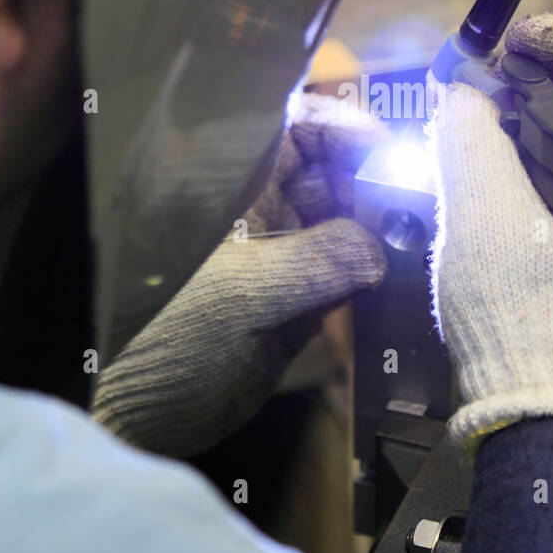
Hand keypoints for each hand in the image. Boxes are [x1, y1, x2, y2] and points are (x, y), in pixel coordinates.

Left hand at [92, 94, 388, 456]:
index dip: (344, 128)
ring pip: (342, 221)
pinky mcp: (294, 300)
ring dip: (379, 230)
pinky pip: (344, 271)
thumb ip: (322, 260)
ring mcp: (275, 256)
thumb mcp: (246, 294)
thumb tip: (382, 246)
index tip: (392, 154)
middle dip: (373, 182)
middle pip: (328, 170)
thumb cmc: (167, 344)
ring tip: (414, 243)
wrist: (138, 423)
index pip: (293, 128)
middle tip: (415, 209)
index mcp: (225, 187)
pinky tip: (395, 278)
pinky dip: (372, 273)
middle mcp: (252, 211)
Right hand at [428, 14, 552, 449]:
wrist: (534, 402)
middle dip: (541, 73)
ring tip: (475, 112)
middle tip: (488, 70)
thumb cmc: (519, 320)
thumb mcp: (478, 215)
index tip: (515, 37)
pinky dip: (521, 153)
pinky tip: (482, 162)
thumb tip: (460, 94)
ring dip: (526, 114)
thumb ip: (467, 138)